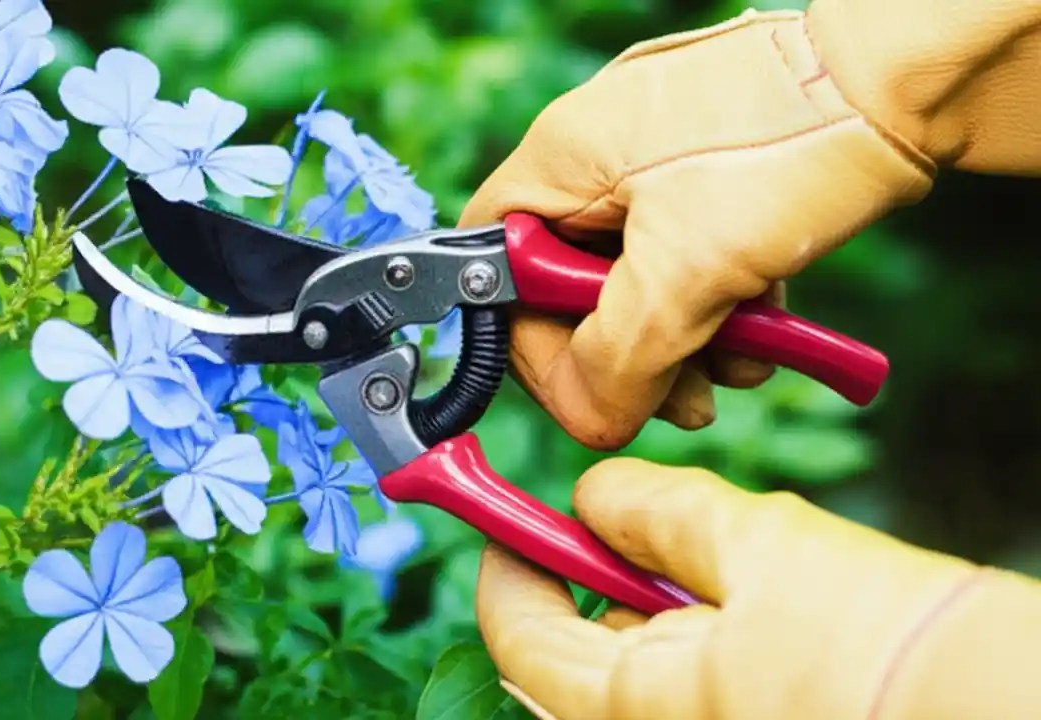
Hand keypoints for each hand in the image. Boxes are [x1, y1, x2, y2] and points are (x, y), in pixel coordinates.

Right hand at [458, 8, 932, 449]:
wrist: (912, 81)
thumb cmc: (794, 143)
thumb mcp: (688, 269)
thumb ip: (620, 359)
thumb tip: (594, 420)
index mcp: (560, 159)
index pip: (499, 274)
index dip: (532, 348)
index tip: (589, 396)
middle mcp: (598, 157)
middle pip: (571, 289)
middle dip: (628, 357)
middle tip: (681, 401)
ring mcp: (659, 164)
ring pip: (640, 285)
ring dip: (686, 345)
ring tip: (741, 370)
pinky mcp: (715, 176)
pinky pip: (691, 262)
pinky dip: (721, 310)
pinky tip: (767, 335)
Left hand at [476, 459, 1040, 719]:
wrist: (996, 710)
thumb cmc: (885, 648)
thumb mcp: (755, 544)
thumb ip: (655, 513)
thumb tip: (596, 498)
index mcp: (628, 709)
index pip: (519, 638)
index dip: (507, 564)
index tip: (510, 518)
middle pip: (575, 654)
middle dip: (590, 576)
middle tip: (620, 522)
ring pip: (635, 669)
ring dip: (648, 602)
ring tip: (716, 558)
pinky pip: (684, 686)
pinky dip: (693, 632)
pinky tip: (750, 599)